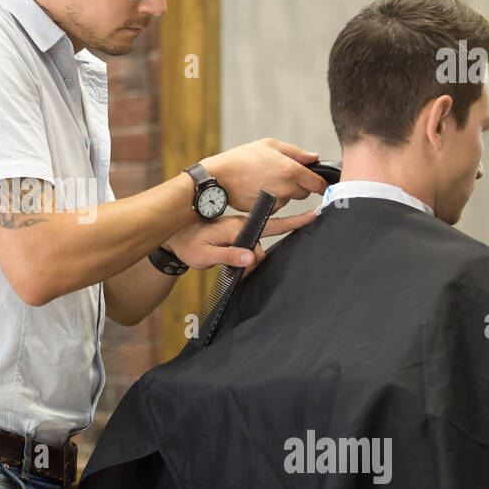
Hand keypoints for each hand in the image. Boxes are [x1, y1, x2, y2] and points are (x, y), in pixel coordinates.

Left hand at [163, 206, 318, 278]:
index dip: (294, 223)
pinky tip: (229, 266)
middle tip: (236, 274)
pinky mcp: (234, 234)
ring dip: (245, 264)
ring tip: (225, 270)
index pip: (271, 228)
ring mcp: (238, 229)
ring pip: (254, 250)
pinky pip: (247, 248)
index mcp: (237, 227)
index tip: (314, 215)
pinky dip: (242, 260)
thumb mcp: (206, 255)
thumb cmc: (188, 245)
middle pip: (262, 247)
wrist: (174, 237)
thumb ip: (230, 256)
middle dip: (254, 263)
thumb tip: (253, 258)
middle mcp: (240, 225)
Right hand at [203, 138, 325, 212]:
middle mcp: (287, 188)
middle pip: (304, 192)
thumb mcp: (268, 145)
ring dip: (284, 193)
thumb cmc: (241, 159)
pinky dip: (271, 200)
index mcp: (291, 170)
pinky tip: (258, 190)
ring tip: (265, 181)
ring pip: (289, 200)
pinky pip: (275, 207)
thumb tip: (313, 157)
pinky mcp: (266, 211)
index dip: (321, 184)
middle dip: (298, 185)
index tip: (321, 185)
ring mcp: (277, 202)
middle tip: (281, 175)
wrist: (219, 177)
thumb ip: (295, 152)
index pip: (318, 183)